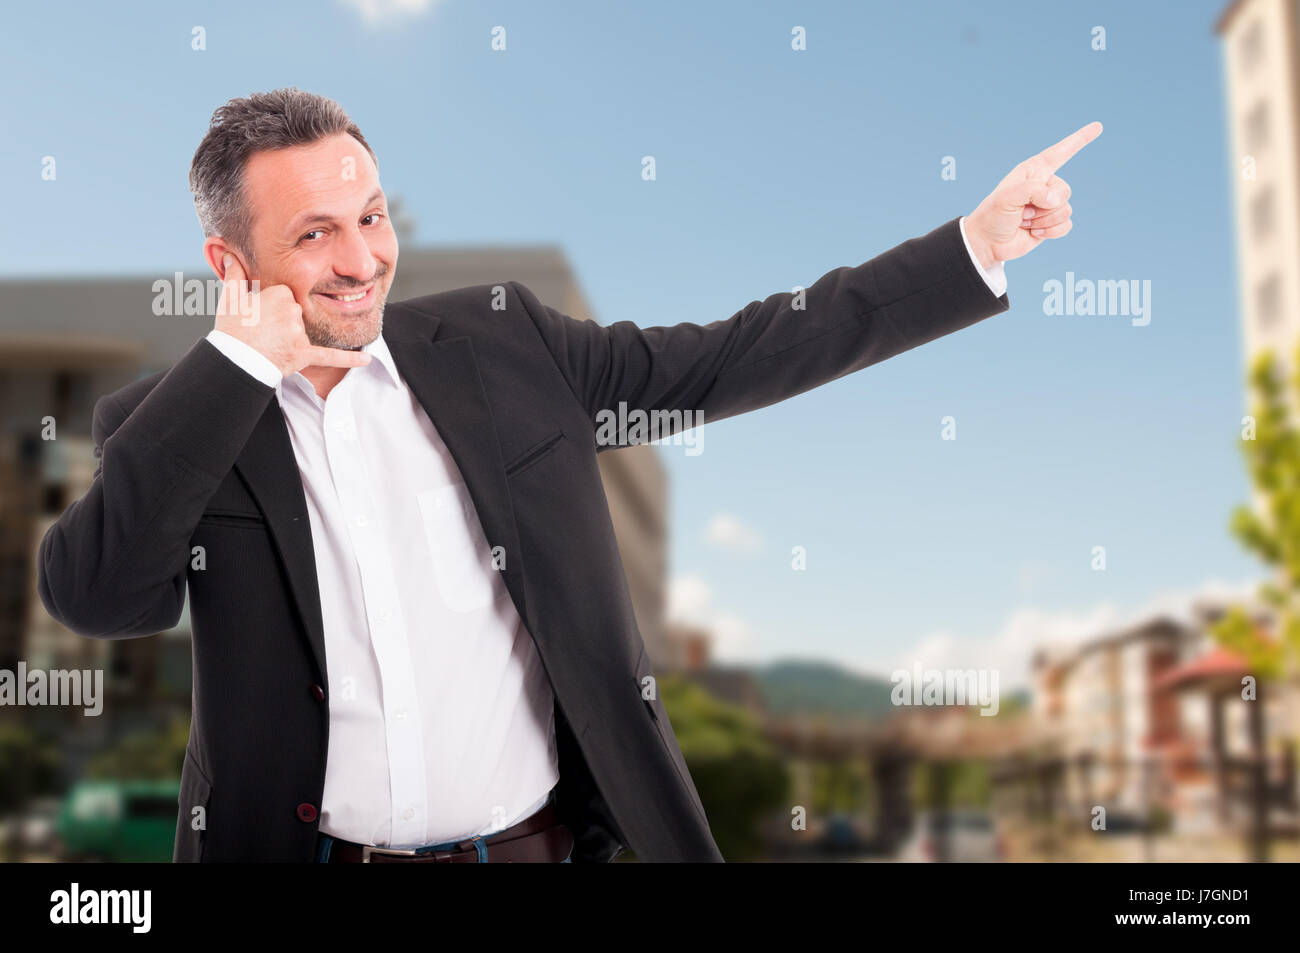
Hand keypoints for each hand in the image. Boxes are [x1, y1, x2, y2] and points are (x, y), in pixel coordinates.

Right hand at [214, 253, 370, 376]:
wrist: (234, 361)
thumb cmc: (231, 329)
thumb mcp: (230, 299)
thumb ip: (235, 275)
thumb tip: (230, 254)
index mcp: (280, 294)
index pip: (285, 294)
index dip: (271, 304)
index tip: (259, 313)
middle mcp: (294, 311)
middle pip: (295, 312)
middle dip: (282, 321)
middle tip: (261, 330)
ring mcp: (300, 333)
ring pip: (302, 331)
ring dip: (290, 337)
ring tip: (268, 344)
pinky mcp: (304, 354)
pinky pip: (330, 356)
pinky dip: (349, 358)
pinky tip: (367, 359)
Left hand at [965, 121, 1101, 268]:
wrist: (988, 242)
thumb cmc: (993, 215)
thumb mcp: (1006, 197)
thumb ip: (1032, 191)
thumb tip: (1055, 199)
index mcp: (1033, 171)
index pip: (1060, 152)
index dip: (1080, 139)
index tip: (1098, 127)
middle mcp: (1044, 185)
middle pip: (1065, 191)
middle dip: (1044, 206)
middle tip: (1021, 211)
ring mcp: (1049, 205)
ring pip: (1066, 210)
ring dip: (1043, 221)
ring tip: (1024, 221)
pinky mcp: (1052, 222)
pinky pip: (1066, 225)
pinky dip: (1050, 232)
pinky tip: (1033, 232)